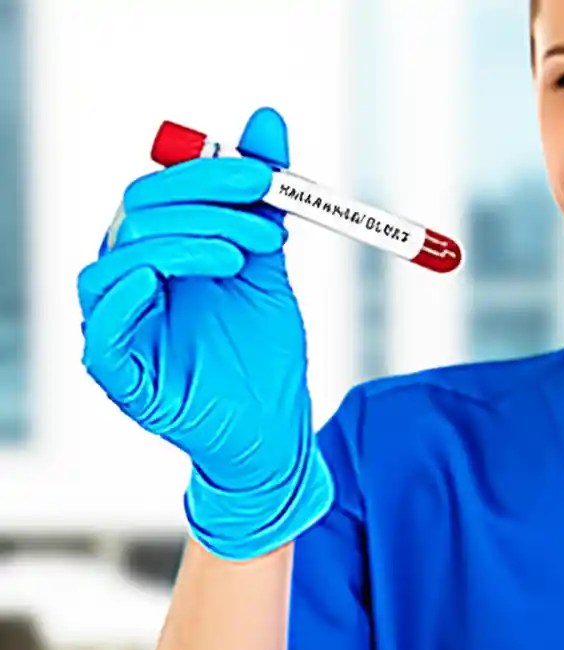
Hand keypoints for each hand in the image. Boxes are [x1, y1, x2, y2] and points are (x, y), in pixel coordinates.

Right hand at [77, 107, 332, 560]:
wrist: (274, 428)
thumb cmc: (262, 350)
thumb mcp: (267, 264)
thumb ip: (261, 198)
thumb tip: (267, 119)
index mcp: (160, 251)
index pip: (162, 190)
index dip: (209, 175)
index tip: (267, 178)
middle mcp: (131, 280)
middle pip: (138, 215)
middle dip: (206, 205)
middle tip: (269, 220)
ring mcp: (118, 324)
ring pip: (119, 260)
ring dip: (187, 243)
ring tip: (246, 258)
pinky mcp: (117, 371)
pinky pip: (101, 327)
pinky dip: (129, 297)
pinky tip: (174, 283)